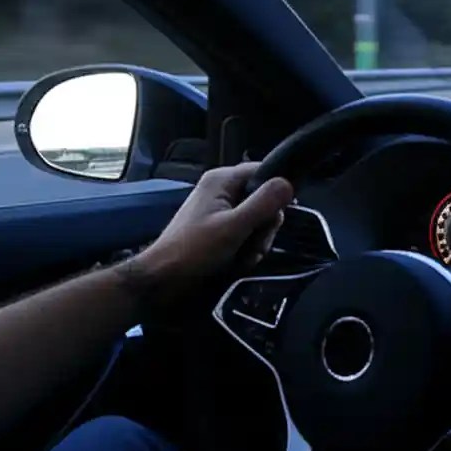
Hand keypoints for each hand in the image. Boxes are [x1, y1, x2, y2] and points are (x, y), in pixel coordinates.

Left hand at [136, 162, 293, 287]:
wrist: (162, 278)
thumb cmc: (195, 250)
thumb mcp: (234, 227)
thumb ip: (263, 204)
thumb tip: (288, 183)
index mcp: (222, 180)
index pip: (263, 172)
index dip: (276, 193)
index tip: (276, 219)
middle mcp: (221, 190)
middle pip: (262, 199)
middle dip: (264, 227)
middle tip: (256, 247)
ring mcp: (218, 210)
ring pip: (255, 219)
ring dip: (256, 242)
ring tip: (245, 258)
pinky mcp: (217, 228)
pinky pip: (243, 232)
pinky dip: (245, 248)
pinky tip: (240, 262)